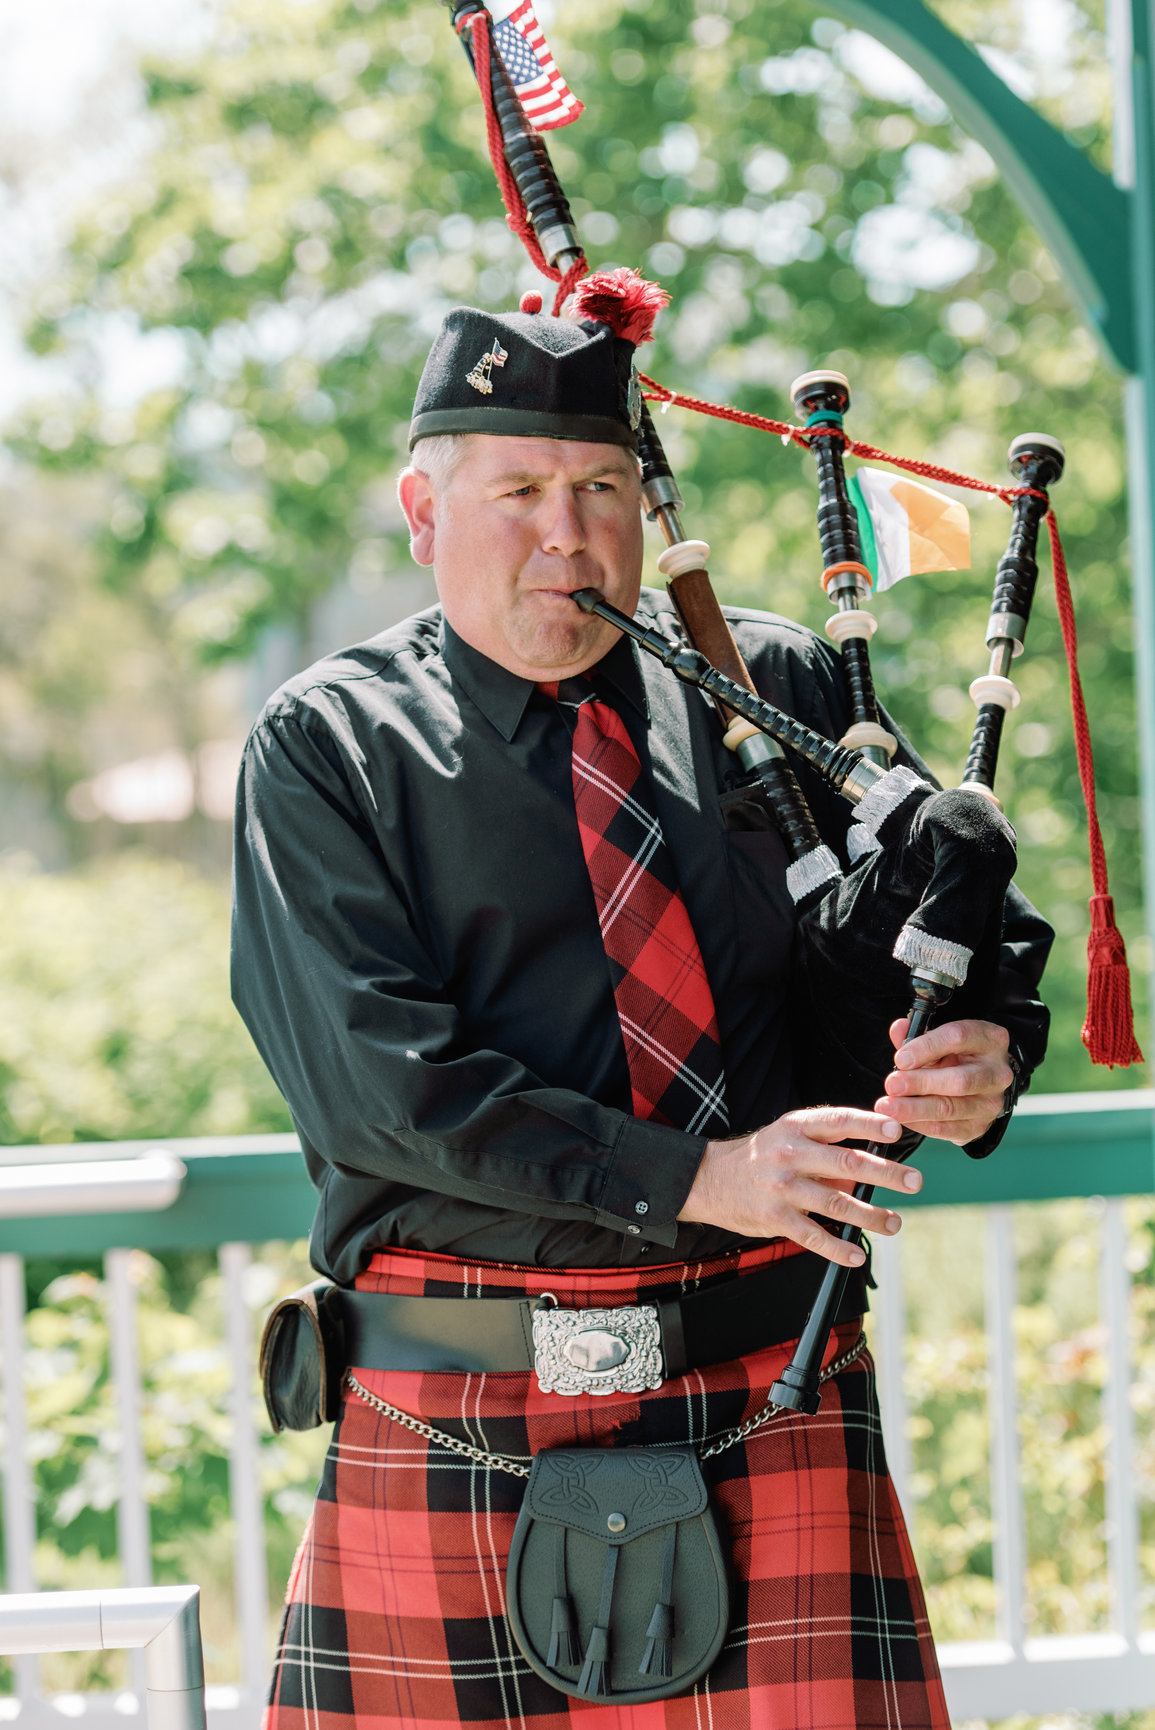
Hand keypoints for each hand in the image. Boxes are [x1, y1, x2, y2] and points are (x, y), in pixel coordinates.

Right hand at [677, 1106, 923, 1266]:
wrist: (710, 1180)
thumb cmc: (760, 1156)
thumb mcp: (789, 1138)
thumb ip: (828, 1149)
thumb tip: (870, 1167)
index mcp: (796, 1128)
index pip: (839, 1121)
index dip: (870, 1123)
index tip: (898, 1129)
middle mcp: (790, 1155)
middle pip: (847, 1162)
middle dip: (886, 1173)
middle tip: (914, 1181)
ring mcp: (782, 1188)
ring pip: (837, 1203)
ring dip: (871, 1216)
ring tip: (895, 1223)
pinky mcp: (775, 1218)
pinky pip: (813, 1236)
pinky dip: (838, 1248)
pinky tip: (856, 1254)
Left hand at [874, 1017, 1012, 1146]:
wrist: (977, 1086)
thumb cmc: (955, 1056)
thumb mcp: (939, 1040)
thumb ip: (917, 1035)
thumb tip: (899, 1028)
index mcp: (990, 1040)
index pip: (959, 1038)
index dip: (926, 1047)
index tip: (900, 1058)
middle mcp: (998, 1073)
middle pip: (959, 1080)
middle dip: (921, 1083)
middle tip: (892, 1084)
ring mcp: (992, 1103)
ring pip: (950, 1108)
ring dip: (914, 1108)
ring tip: (888, 1106)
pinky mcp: (981, 1126)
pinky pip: (946, 1129)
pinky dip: (920, 1124)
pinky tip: (901, 1118)